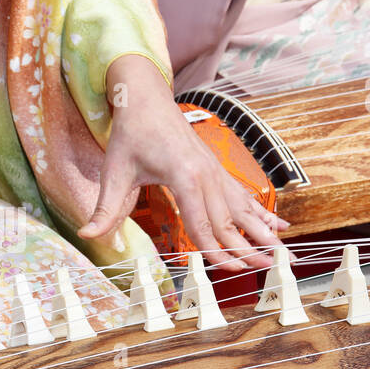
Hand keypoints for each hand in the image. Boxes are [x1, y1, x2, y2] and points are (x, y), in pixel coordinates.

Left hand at [78, 55, 288, 271]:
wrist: (147, 98)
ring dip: (262, 233)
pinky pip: (243, 196)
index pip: (202, 221)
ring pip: (242, 208)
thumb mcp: (114, 171)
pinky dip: (262, 213)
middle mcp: (207, 173)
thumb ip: (105, 208)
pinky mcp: (217, 170)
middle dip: (248, 247)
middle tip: (268, 269)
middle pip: (229, 218)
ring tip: (282, 254)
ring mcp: (216, 171)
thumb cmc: (131, 134)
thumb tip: (87, 235)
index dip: (214, 249)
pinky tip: (279, 228)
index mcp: (184, 175)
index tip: (228, 269)